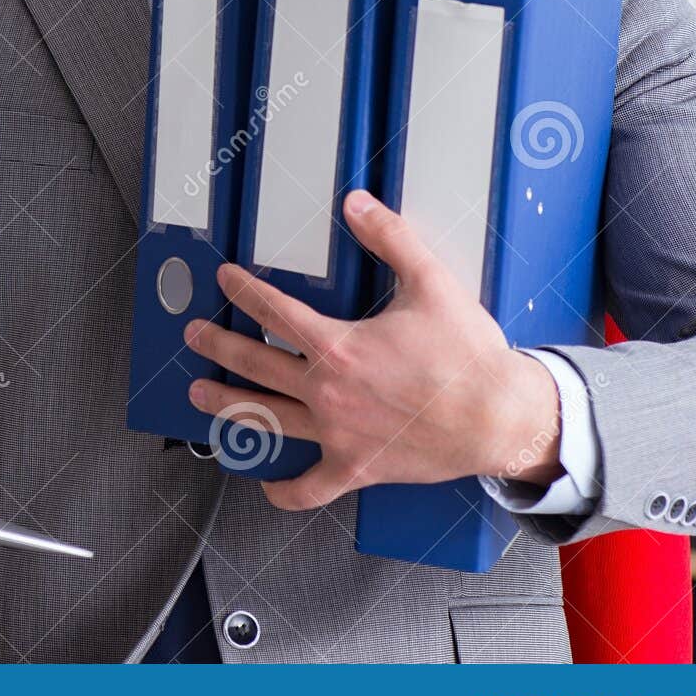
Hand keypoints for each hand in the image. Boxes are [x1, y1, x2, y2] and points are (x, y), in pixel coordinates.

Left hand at [183, 188, 563, 510]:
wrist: (501, 418)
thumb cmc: (468, 357)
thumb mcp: (431, 282)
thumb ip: (389, 238)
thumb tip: (357, 204)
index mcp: (339, 347)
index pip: (274, 311)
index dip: (244, 291)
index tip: (226, 280)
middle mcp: (328, 392)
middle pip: (256, 364)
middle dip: (218, 345)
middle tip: (193, 334)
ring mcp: (337, 434)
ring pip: (267, 419)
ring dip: (228, 405)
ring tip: (200, 395)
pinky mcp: (356, 468)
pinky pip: (311, 487)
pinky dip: (286, 491)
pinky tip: (268, 487)